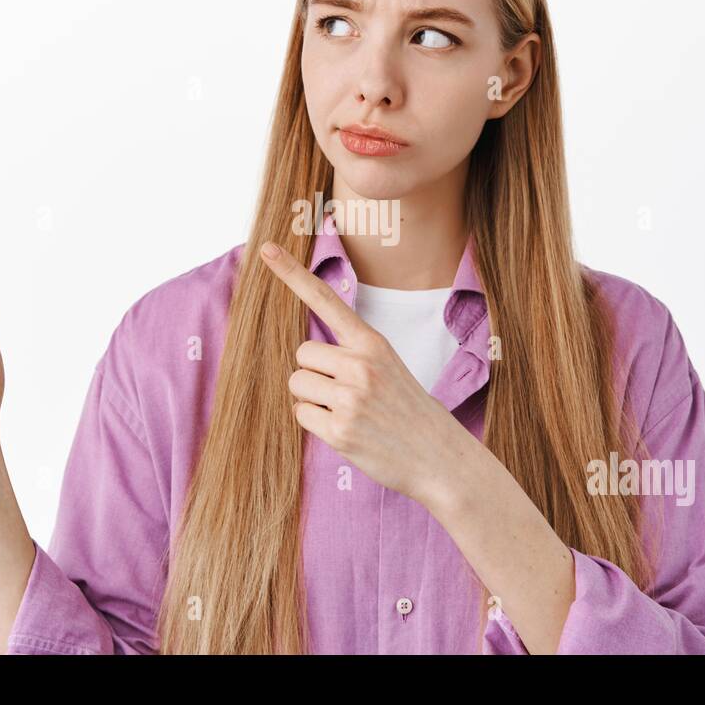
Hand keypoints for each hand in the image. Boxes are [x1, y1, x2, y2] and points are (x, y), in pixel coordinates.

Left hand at [259, 240, 472, 506]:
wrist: (439, 456)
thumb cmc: (407, 410)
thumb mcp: (387, 366)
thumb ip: (352, 353)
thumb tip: (306, 357)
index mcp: (373, 343)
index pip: (326, 300)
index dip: (292, 274)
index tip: (265, 248)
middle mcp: (360, 364)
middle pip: (302, 354)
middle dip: (314, 373)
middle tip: (346, 393)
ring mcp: (350, 398)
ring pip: (296, 384)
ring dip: (312, 399)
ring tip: (347, 411)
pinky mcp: (340, 431)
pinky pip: (301, 415)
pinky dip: (315, 424)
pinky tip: (346, 431)